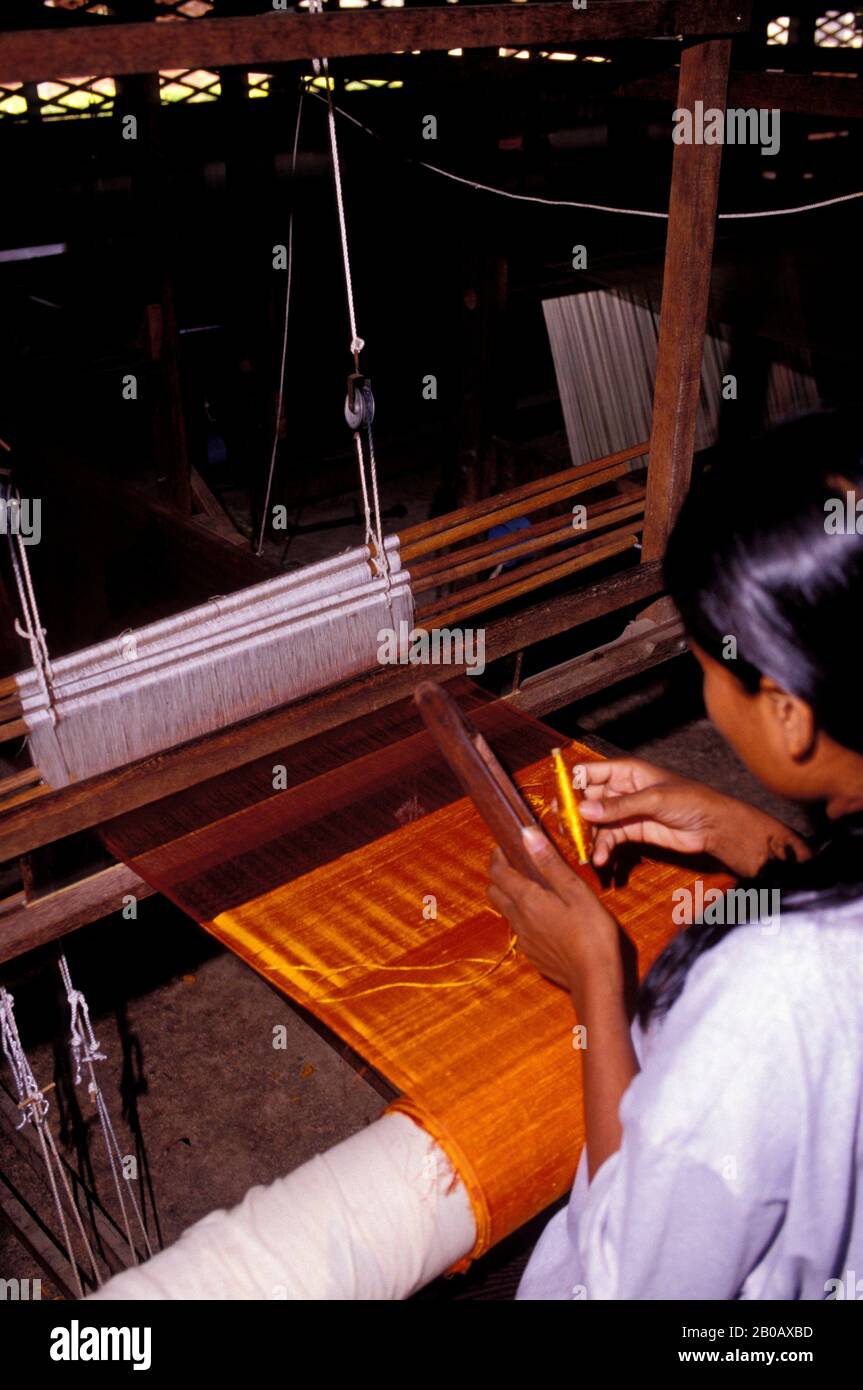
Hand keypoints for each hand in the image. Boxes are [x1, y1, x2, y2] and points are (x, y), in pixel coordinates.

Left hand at [487, 826, 621, 1002]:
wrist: (595, 981)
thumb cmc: (592, 933)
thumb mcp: (576, 891)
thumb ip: (549, 863)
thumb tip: (527, 834)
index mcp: (527, 900)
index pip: (497, 872)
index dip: (497, 855)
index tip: (506, 845)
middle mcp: (518, 920)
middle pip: (494, 891)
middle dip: (500, 875)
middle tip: (518, 864)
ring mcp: (524, 940)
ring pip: (506, 911)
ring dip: (511, 896)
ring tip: (535, 888)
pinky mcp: (533, 955)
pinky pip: (520, 930)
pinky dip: (525, 917)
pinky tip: (547, 917)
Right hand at [578, 757, 808, 877]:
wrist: (713, 827)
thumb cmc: (689, 800)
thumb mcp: (653, 800)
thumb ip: (619, 806)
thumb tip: (584, 810)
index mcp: (625, 771)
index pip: (589, 773)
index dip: (571, 785)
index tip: (560, 803)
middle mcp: (620, 789)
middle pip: (587, 799)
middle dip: (575, 815)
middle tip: (566, 831)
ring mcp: (624, 811)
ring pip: (595, 822)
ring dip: (588, 837)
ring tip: (585, 852)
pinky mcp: (631, 831)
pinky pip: (609, 838)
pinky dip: (602, 848)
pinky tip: (600, 860)